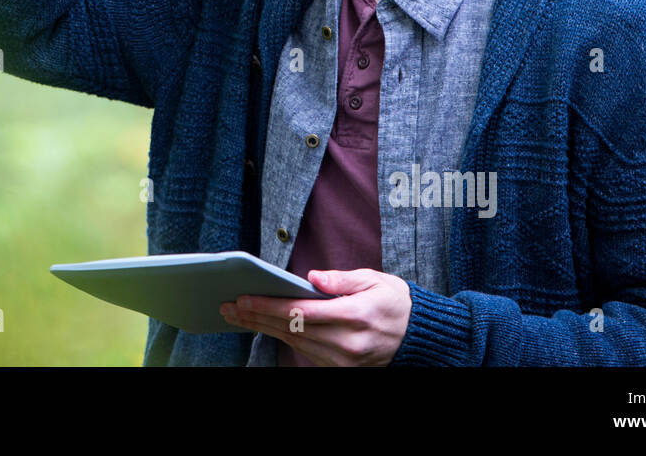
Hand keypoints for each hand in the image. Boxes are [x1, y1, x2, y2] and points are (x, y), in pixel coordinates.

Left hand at [219, 268, 411, 365]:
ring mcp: (344, 360)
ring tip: (238, 316)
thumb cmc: (396, 302)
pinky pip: (305, 352)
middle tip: (227, 307)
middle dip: (256, 318)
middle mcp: (348, 343)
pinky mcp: (341, 368)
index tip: (244, 299)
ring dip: (263, 329)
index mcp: (356, 316)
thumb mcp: (375, 280)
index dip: (269, 306)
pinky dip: (282, 338)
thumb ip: (342, 279)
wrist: (418, 336)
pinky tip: (264, 326)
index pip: (301, 312)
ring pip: (294, 343)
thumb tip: (312, 278)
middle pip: (291, 330)